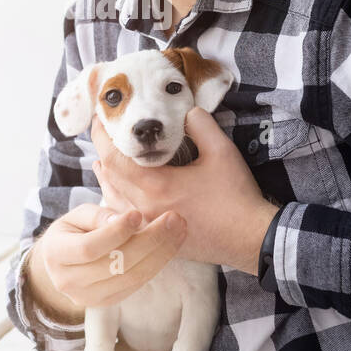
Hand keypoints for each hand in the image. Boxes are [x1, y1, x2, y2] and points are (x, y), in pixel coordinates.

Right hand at [31, 202, 187, 311]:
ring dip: (161, 253)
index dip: (115, 232)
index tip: (138, 214)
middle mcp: (69, 281)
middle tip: (173, 219)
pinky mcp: (107, 303)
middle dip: (149, 240)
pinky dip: (157, 264)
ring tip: (179, 230)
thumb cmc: (72, 232)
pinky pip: (137, 284)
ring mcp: (88, 297)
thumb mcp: (75, 216)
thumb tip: (125, 219)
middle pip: (115, 264)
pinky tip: (171, 245)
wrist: (61, 265)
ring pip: (131, 277)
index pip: (89, 247)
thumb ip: (97, 215)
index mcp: (55, 254)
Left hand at [91, 107, 279, 272]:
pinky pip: (125, 216)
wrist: (250, 238)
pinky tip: (120, 192)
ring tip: (103, 160)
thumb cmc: (236, 196)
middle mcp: (145, 208)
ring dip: (107, 176)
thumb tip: (185, 111)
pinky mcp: (156, 239)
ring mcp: (148, 227)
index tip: (100, 119)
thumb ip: (200, 125)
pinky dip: (117, 199)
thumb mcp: (222, 151)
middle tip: (105, 133)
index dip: (102, 137)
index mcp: (156, 186)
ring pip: (114, 199)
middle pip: (109, 177)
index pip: (114, 158)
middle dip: (103, 152)